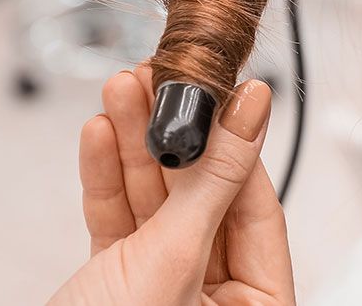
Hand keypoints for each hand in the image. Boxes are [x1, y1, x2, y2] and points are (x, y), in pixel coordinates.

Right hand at [49, 65, 293, 305]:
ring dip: (137, 145)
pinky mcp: (117, 285)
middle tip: (166, 79)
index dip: (239, 146)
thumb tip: (251, 113)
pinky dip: (107, 179)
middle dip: (178, 137)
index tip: (231, 91)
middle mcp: (215, 303)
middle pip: (206, 200)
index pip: (258, 211)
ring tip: (126, 89)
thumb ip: (213, 183)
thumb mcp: (173, 262)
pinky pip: (119, 224)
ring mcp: (165, 292)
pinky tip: (103, 134)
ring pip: (158, 205)